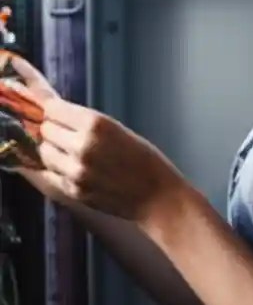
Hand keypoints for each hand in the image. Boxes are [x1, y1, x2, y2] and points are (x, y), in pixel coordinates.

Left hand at [8, 56, 188, 225]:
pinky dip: (54, 169)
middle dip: (53, 130)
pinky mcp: (71, 190)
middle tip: (68, 135)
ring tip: (73, 154)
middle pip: (44, 129)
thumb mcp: (118, 130)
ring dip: (52, 150)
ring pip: (43, 151)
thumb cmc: (144, 161)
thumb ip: (84, 123)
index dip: (54, 110)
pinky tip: (70, 168)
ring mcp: (74, 170)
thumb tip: (49, 113)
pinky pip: (47, 173)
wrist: (158, 197)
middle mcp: (82, 146)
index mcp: (97, 124)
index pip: (52, 107)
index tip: (54, 111)